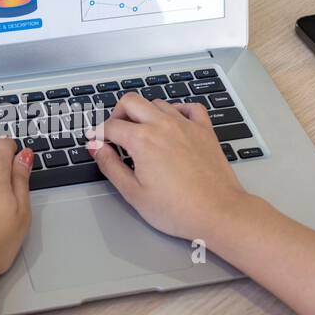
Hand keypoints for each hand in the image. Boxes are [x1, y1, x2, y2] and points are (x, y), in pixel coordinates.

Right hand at [85, 93, 253, 242]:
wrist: (218, 213)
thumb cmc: (178, 210)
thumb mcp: (134, 193)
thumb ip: (111, 166)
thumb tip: (97, 148)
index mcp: (142, 140)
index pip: (111, 126)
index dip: (98, 134)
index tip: (96, 141)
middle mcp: (163, 125)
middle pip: (131, 102)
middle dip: (117, 113)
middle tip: (115, 131)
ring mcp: (186, 125)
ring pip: (157, 103)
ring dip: (144, 112)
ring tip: (142, 132)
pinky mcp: (204, 130)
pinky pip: (189, 107)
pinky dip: (177, 110)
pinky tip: (172, 122)